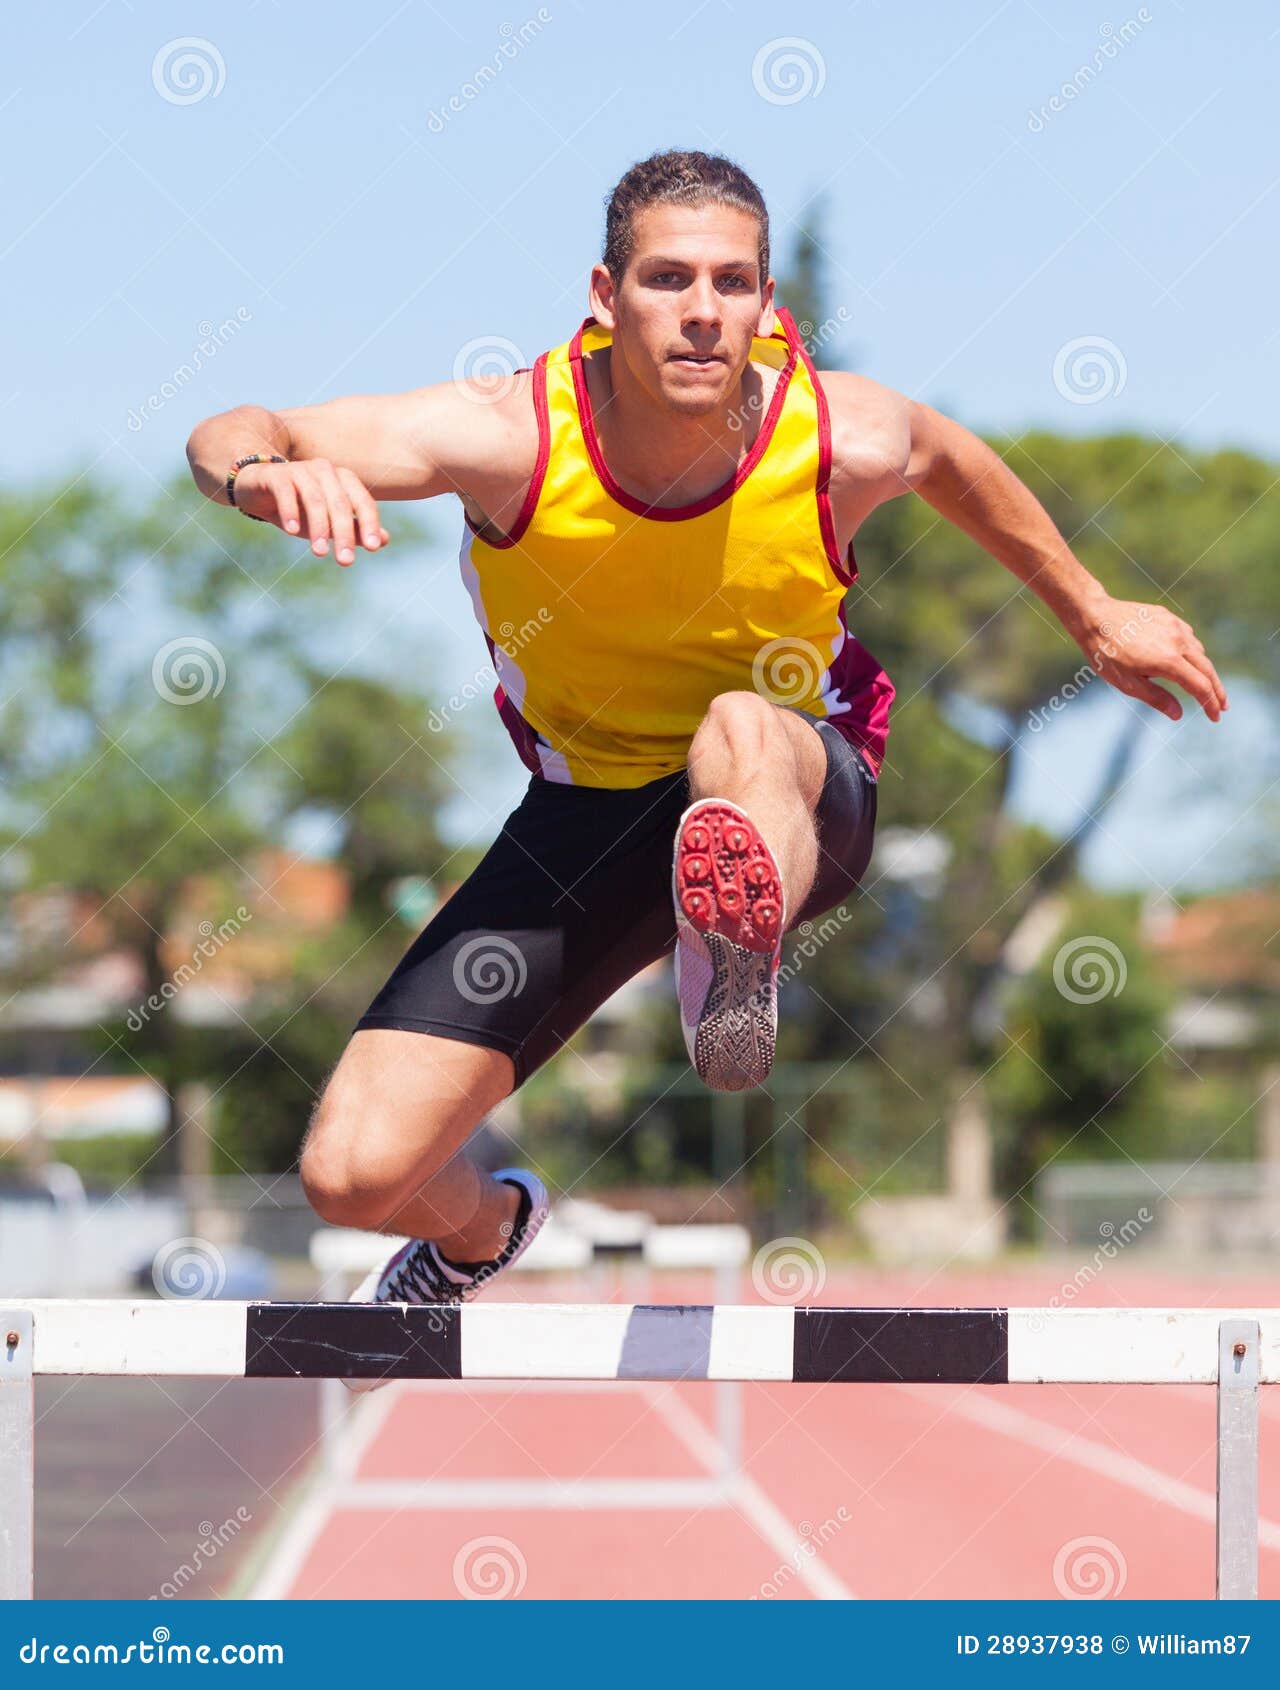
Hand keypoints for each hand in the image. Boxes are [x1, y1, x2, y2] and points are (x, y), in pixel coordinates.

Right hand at [232, 459, 389, 564]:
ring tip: (319, 552)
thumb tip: (383, 541)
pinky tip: (293, 531)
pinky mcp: (275, 475)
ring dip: (318, 527)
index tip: (373, 548)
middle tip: (345, 561)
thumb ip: (354, 530)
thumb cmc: (298, 507)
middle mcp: (324, 471)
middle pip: (340, 503)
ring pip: (315, 499)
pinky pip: (286, 491)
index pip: (362, 502)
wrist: (256, 487)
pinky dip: (291, 511)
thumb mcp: (327, 523)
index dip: (369, 524)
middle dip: (344, 533)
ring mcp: (300, 470)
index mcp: (342, 480)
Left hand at [1074, 596, 1226, 721]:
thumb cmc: (1107, 654)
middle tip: (1223, 706)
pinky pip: (1188, 637)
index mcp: (1169, 661)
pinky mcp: (1168, 617)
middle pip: (1207, 669)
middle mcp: (1178, 641)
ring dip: (1205, 670)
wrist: (1095, 617)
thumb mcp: (1127, 683)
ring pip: (1199, 652)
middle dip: (1217, 690)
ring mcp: (1175, 626)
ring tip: (1204, 685)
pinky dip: (1193, 652)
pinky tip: (1187, 660)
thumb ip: (1156, 698)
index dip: (1210, 704)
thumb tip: (1178, 714)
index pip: (1200, 686)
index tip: (1215, 717)